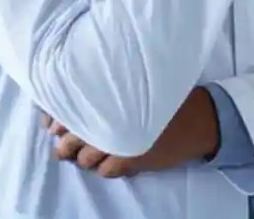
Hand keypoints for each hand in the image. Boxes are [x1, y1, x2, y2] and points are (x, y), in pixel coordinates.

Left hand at [42, 87, 220, 177]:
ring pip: (86, 158)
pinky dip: (106, 168)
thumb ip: (108, 85)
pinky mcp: (132, 160)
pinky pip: (106, 171)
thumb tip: (77, 92)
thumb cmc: (169, 94)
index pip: (68, 111)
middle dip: (66, 143)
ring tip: (89, 153)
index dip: (56, 121)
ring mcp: (119, 142)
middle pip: (71, 138)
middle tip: (65, 143)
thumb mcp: (136, 82)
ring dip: (85, 157)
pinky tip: (113, 160)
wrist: (200, 118)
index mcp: (108, 96)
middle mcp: (109, 119)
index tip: (53, 125)